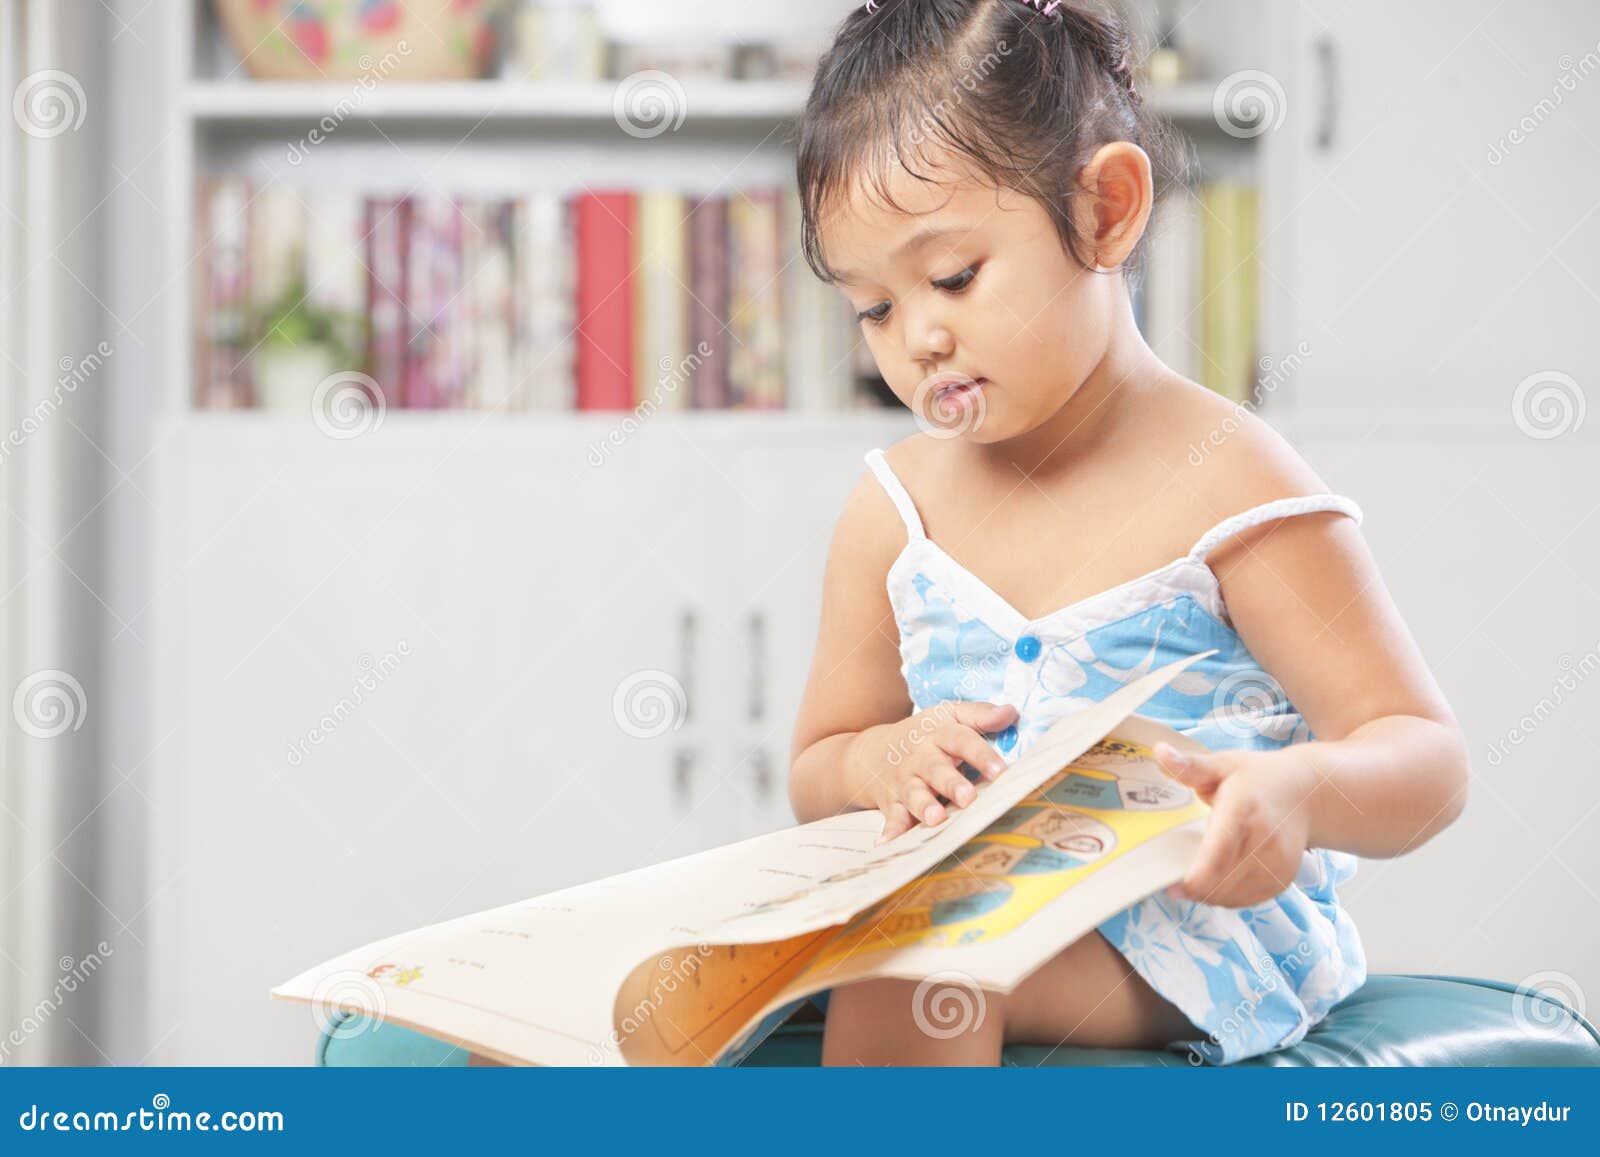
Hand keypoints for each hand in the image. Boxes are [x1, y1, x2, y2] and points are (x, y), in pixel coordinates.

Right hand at [851, 701, 1019, 844]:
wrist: (875, 753)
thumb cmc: (926, 736)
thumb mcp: (949, 716)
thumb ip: (980, 714)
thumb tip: (1011, 712)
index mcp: (939, 735)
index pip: (961, 740)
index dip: (980, 755)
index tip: (1000, 771)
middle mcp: (921, 758)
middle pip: (935, 769)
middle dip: (951, 783)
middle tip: (968, 797)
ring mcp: (905, 782)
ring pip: (914, 794)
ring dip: (923, 806)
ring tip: (935, 818)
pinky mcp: (892, 803)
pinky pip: (892, 817)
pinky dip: (890, 830)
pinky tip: (889, 843)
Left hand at [1151, 741, 1319, 907]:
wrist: (1306, 794)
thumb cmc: (1258, 778)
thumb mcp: (1224, 764)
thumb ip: (1191, 765)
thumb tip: (1160, 752)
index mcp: (1244, 810)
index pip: (1218, 854)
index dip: (1194, 878)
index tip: (1170, 883)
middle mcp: (1265, 841)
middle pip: (1222, 882)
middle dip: (1193, 888)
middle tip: (1173, 880)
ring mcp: (1278, 864)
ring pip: (1233, 896)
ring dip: (1209, 895)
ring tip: (1194, 879)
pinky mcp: (1283, 879)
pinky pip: (1248, 900)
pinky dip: (1227, 897)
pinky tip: (1216, 883)